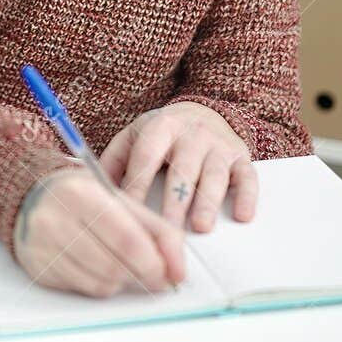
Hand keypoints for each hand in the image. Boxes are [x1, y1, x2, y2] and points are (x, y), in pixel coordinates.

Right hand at [12, 169, 185, 297]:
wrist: (33, 197)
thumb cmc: (85, 198)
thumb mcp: (124, 202)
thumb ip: (159, 232)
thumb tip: (178, 272)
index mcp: (83, 194)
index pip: (127, 241)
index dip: (154, 264)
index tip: (168, 274)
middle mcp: (57, 219)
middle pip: (114, 267)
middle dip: (141, 276)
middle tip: (150, 273)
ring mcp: (43, 246)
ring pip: (101, 284)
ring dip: (122, 282)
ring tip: (121, 263)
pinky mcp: (38, 267)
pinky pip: (84, 290)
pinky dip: (101, 285)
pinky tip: (99, 267)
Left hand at [101, 102, 257, 231]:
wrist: (204, 111)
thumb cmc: (162, 135)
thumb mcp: (134, 137)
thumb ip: (115, 161)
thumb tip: (93, 190)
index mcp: (160, 127)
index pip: (146, 157)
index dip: (137, 184)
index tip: (130, 212)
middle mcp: (192, 134)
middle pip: (182, 170)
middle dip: (174, 202)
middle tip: (168, 230)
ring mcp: (219, 145)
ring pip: (215, 174)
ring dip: (208, 201)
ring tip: (201, 227)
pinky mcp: (242, 156)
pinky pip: (248, 177)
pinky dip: (247, 197)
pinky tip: (242, 216)